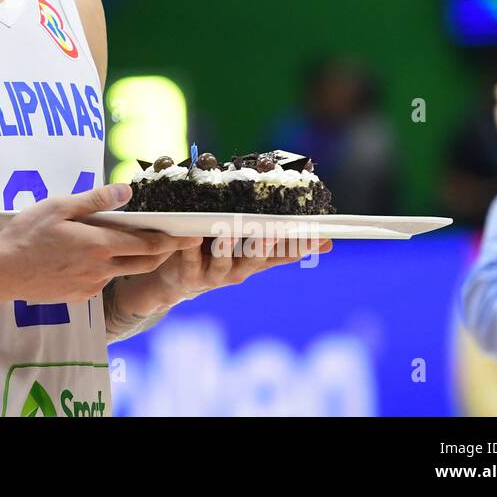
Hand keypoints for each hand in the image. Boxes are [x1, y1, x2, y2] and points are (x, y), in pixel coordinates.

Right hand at [0, 183, 200, 303]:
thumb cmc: (27, 234)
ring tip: (135, 243)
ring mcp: (91, 286)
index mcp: (99, 245)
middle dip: (165, 252)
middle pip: (145, 263)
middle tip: (178, 240)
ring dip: (135, 259)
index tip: (193, 235)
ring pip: (123, 272)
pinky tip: (90, 256)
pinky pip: (102, 281)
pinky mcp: (80, 296)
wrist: (2, 272)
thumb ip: (96, 200)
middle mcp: (101, 269)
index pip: (148, 244)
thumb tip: (127, 190)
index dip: (174, 240)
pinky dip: (107, 268)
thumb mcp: (59, 206)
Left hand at [112, 234, 333, 315]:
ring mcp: (215, 275)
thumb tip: (301, 217)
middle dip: (266, 245)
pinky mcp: (190, 275)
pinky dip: (189, 249)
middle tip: (273, 230)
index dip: (301, 246)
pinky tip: (190, 237)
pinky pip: (189, 260)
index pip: (284, 252)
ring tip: (227, 232)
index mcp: (255, 259)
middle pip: (257, 259)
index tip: (320, 237)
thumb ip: (269, 230)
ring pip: (224, 262)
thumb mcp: (244, 241)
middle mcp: (239, 270)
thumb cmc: (214, 249)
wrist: (177, 279)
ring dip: (227, 247)